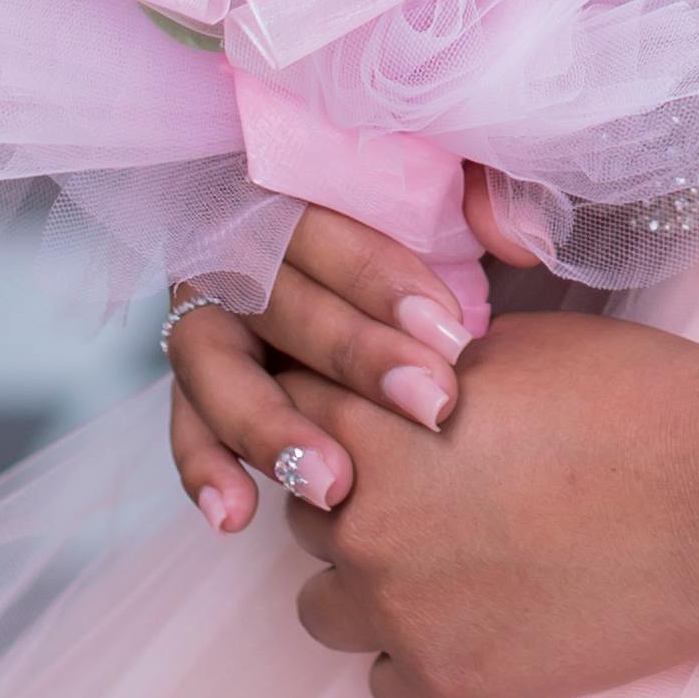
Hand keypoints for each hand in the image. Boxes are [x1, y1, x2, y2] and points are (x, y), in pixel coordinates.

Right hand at [164, 200, 478, 536]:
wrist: (374, 272)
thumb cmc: (421, 218)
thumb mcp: (450, 181)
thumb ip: (484, 189)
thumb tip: (514, 238)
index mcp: (290, 187)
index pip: (325, 228)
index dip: (382, 280)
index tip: (451, 336)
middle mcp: (237, 248)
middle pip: (279, 302)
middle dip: (354, 358)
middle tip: (432, 409)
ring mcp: (209, 316)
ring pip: (216, 369)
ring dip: (271, 429)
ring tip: (333, 485)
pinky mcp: (198, 380)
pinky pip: (184, 423)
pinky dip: (204, 469)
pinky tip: (238, 515)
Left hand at [271, 304, 698, 697]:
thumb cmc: (635, 398)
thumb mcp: (510, 347)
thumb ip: (421, 371)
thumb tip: (390, 381)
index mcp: (372, 430)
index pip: (290, 413)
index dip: (335, 406)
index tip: (379, 412)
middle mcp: (366, 527)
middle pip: (299, 510)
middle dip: (350, 492)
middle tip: (430, 484)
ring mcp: (402, 616)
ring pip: (325, 606)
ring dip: (369, 580)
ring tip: (448, 557)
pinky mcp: (449, 684)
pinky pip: (383, 679)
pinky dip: (419, 649)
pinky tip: (479, 614)